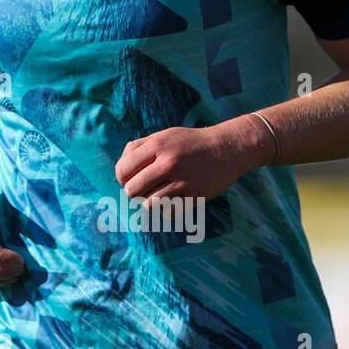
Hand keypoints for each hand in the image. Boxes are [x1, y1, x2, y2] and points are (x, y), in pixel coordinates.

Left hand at [114, 117, 272, 204]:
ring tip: (154, 197)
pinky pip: (168, 212)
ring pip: (148, 204)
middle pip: (132, 189)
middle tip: (142, 190)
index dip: (122, 178)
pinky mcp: (195, 196)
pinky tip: (169, 202)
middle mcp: (167, 163)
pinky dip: (165, 211)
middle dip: (133, 193)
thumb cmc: (190, 142)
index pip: (122, 170)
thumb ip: (139, 147)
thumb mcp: (163, 135)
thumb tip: (121, 168)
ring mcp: (182, 181)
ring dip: (148, 203)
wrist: (227, 148)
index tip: (130, 180)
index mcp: (156, 146)